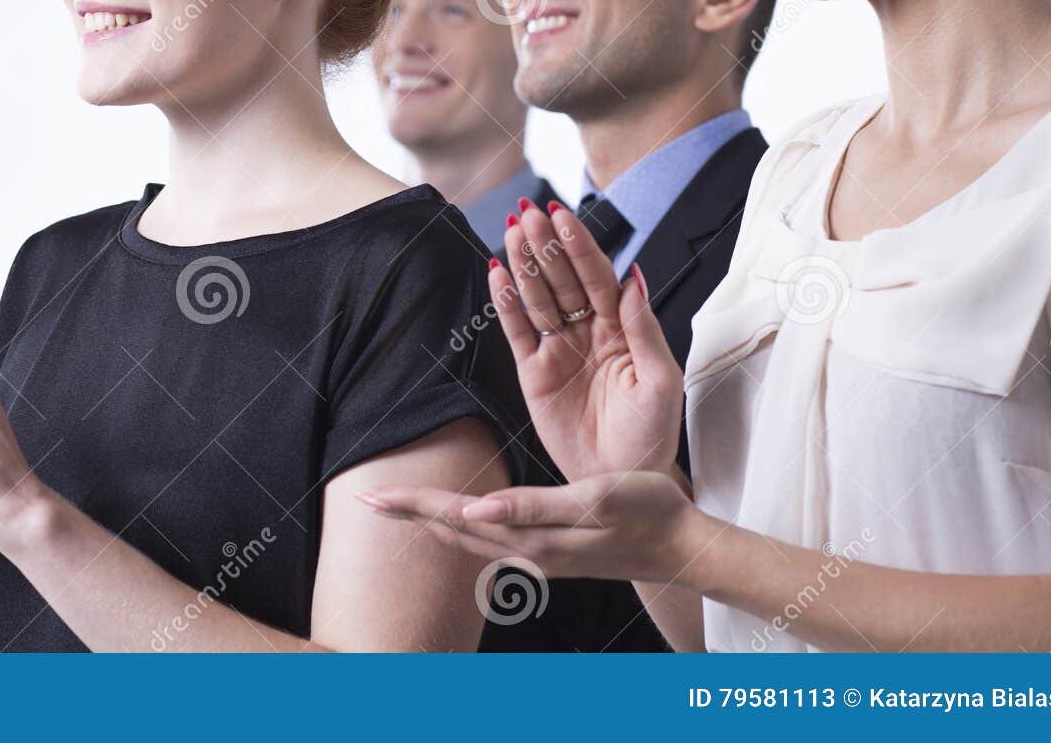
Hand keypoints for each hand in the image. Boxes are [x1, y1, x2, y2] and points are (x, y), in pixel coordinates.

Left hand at [358, 471, 708, 584]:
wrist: (680, 545)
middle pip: (453, 531)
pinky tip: (463, 520)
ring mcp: (539, 555)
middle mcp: (527, 551)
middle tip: (369, 499)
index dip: (413, 504)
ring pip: (469, 539)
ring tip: (403, 508)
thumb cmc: (643, 512)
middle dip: (410, 514)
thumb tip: (476, 510)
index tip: (373, 495)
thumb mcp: (591, 500)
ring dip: (433, 522)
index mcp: (530, 536)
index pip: (456, 517)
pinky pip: (492, 541)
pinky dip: (465, 528)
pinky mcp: (552, 552)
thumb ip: (532, 507)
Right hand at [493, 201, 684, 479]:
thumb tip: (634, 279)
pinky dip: (505, 302)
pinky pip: (516, 330)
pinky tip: (497, 272)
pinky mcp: (533, 372)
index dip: (580, 245)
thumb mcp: (661, 382)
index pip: (597, 275)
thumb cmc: (650, 436)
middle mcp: (588, 331)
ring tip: (512, 231)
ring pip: (538, 296)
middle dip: (547, 245)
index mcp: (622, 328)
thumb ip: (645, 330)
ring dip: (524, 264)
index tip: (565, 215)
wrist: (620, 481)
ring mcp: (558, 349)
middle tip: (530, 212)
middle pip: (563, 278)